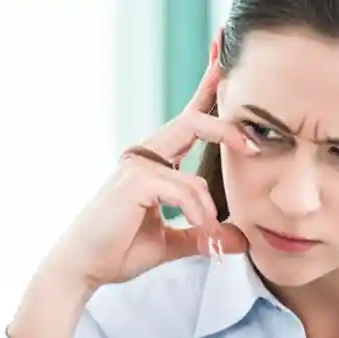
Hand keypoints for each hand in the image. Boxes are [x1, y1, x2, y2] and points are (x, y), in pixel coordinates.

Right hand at [50, 35, 256, 289]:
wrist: (83, 269)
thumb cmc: (118, 251)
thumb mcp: (171, 243)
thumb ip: (203, 234)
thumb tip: (240, 240)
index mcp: (154, 165)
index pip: (186, 123)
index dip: (205, 93)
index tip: (224, 68)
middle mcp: (144, 159)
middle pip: (192, 123)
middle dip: (225, 127)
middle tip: (254, 145)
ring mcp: (136, 168)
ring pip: (193, 174)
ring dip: (209, 210)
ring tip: (212, 238)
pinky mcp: (133, 183)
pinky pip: (182, 191)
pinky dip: (198, 214)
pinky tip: (202, 233)